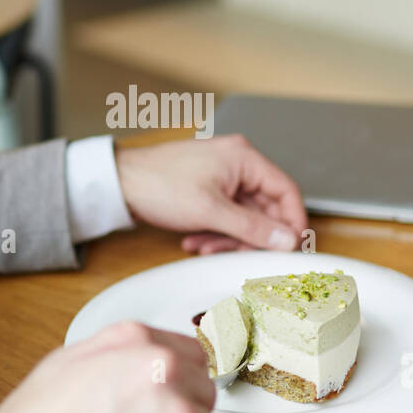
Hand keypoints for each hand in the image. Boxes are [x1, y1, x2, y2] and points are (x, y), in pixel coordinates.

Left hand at [114, 134, 308, 254]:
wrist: (119, 183)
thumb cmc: (159, 184)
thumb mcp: (211, 211)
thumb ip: (253, 227)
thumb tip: (287, 239)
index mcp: (244, 158)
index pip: (286, 191)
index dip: (292, 222)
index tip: (290, 247)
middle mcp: (238, 164)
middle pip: (265, 208)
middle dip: (251, 235)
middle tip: (239, 254)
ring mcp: (223, 177)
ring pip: (244, 216)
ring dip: (228, 238)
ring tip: (204, 247)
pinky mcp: (209, 190)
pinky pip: (226, 217)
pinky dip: (215, 233)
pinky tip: (194, 241)